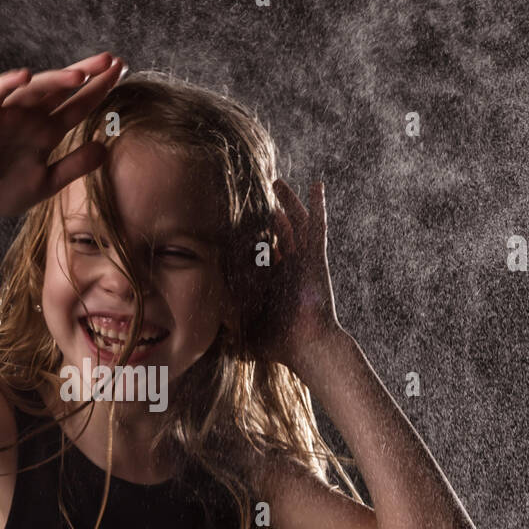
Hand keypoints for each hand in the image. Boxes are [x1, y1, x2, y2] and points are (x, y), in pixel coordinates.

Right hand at [0, 53, 126, 219]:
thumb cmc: (4, 192)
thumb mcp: (47, 183)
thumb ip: (75, 165)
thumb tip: (105, 147)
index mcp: (48, 131)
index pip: (79, 105)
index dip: (100, 89)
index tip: (123, 73)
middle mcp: (32, 117)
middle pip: (63, 89)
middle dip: (87, 73)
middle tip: (113, 60)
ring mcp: (9, 113)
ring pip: (36, 88)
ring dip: (56, 79)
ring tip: (81, 75)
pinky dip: (9, 83)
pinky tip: (26, 76)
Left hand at [243, 178, 341, 365]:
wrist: (307, 346)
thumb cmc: (280, 345)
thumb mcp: (247, 335)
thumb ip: (231, 335)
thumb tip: (210, 341)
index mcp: (275, 281)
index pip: (262, 251)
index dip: (252, 236)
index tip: (235, 222)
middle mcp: (290, 266)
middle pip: (280, 232)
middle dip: (270, 212)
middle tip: (258, 193)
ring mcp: (303, 259)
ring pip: (295, 222)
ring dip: (287, 201)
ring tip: (276, 182)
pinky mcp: (315, 257)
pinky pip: (317, 226)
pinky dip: (318, 205)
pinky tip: (317, 185)